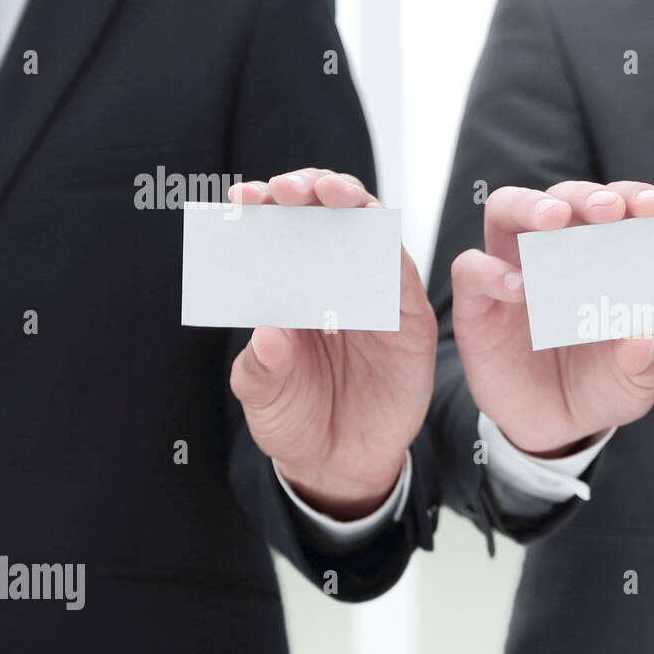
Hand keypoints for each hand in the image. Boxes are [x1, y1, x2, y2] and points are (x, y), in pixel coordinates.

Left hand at [226, 170, 436, 518]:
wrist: (341, 465)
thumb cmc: (297, 420)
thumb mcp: (262, 400)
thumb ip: (260, 370)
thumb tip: (264, 335)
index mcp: (289, 290)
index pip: (279, 232)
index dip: (265, 206)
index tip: (244, 197)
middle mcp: (332, 283)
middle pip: (328, 215)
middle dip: (309, 188)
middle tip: (288, 189)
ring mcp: (374, 296)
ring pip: (370, 231)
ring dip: (354, 204)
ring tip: (331, 193)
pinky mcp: (408, 320)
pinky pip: (404, 276)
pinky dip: (389, 253)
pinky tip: (370, 238)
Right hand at [450, 181, 653, 456]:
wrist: (557, 428)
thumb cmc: (602, 386)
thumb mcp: (637, 381)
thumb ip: (649, 360)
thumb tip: (648, 337)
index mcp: (602, 257)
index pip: (615, 210)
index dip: (634, 198)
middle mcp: (555, 254)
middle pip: (561, 199)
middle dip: (586, 196)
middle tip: (609, 210)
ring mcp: (511, 273)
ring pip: (505, 211)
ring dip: (529, 206)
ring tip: (554, 220)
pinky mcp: (477, 305)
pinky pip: (471, 270)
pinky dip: (491, 272)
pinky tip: (520, 289)